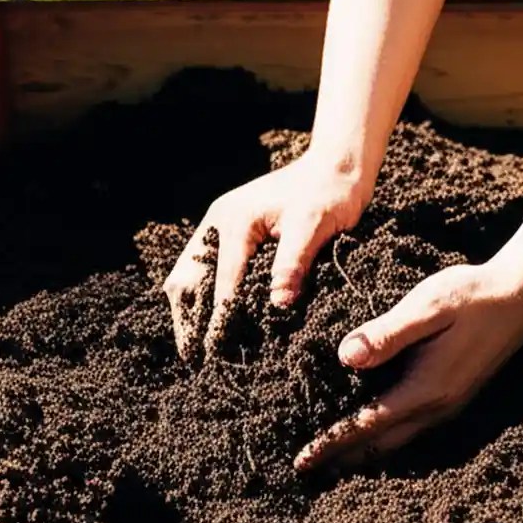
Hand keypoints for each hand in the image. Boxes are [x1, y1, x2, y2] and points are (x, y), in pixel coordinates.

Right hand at [163, 151, 373, 356]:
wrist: (335, 166)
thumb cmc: (328, 193)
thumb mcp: (314, 227)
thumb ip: (293, 263)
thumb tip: (278, 304)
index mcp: (235, 221)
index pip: (221, 281)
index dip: (217, 319)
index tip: (213, 350)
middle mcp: (219, 222)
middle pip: (188, 277)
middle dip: (188, 317)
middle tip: (190, 355)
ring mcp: (221, 227)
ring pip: (190, 273)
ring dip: (190, 307)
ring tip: (192, 344)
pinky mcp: (232, 234)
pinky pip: (206, 268)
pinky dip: (203, 294)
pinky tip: (209, 318)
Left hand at [293, 261, 522, 471]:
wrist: (521, 297)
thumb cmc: (470, 296)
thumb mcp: (426, 306)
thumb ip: (387, 334)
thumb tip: (346, 358)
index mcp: (424, 390)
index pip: (365, 428)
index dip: (332, 445)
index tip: (302, 461)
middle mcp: (437, 408)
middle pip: (380, 446)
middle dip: (343, 459)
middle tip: (307, 470)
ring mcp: (448, 405)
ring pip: (397, 442)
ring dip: (363, 452)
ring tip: (333, 460)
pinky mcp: (452, 396)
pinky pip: (411, 429)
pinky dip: (384, 438)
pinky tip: (372, 432)